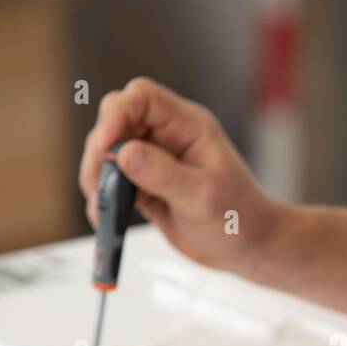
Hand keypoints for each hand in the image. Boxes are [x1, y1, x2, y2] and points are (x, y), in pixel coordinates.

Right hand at [79, 76, 282, 275]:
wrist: (249, 248)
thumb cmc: (239, 219)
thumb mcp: (203, 197)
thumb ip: (163, 174)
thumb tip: (123, 153)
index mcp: (189, 126)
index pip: (142, 97)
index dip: (117, 113)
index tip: (107, 146)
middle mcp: (168, 137)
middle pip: (117, 120)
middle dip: (100, 147)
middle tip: (99, 182)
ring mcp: (155, 160)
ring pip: (109, 151)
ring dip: (97, 174)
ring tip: (101, 205)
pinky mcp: (145, 185)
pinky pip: (113, 181)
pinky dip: (103, 197)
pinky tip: (105, 217)